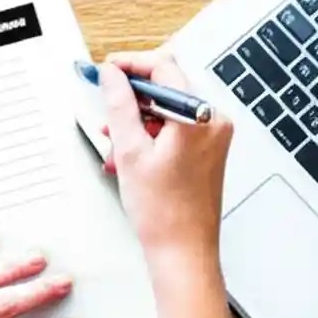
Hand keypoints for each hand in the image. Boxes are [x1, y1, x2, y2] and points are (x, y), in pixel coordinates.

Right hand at [100, 51, 232, 269]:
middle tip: (105, 110)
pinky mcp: (206, 152)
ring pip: (165, 112)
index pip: (163, 68)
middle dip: (130, 100)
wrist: (183, 252)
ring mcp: (212, 138)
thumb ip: (119, 105)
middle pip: (165, 89)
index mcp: (199, 117)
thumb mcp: (130, 151)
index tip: (107, 70)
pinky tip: (128, 158)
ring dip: (135, 123)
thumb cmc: (165, 213)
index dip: (130, 65)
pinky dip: (148, 137)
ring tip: (114, 146)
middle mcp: (212, 122)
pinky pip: (173, 130)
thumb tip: (112, 76)